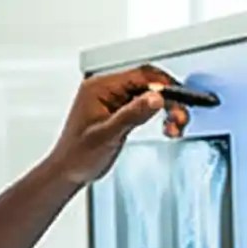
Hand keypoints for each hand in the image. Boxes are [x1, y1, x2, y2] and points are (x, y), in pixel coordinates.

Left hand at [45, 64, 185, 184]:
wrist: (67, 172)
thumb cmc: (77, 155)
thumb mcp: (107, 135)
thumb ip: (132, 115)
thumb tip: (155, 98)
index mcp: (98, 88)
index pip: (140, 75)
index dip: (163, 85)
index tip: (180, 99)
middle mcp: (105, 90)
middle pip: (148, 83)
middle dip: (169, 99)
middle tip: (180, 117)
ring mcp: (112, 100)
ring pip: (150, 95)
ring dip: (167, 108)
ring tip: (175, 126)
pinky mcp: (119, 111)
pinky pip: (145, 106)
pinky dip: (159, 115)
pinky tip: (167, 127)